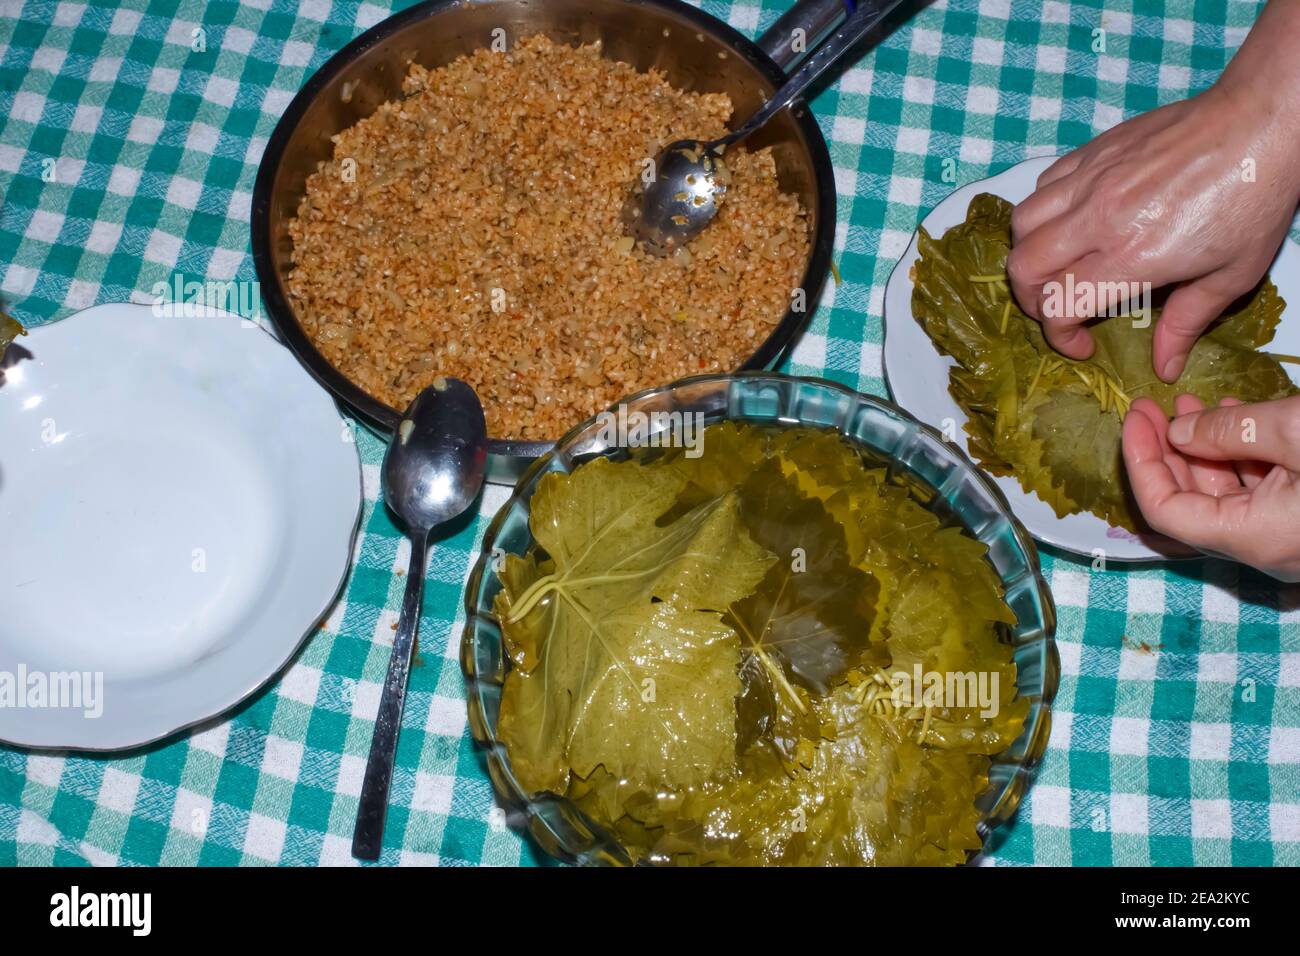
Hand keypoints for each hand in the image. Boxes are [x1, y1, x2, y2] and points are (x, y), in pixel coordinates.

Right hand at [1007, 0, 1299, 381]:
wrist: (1261, 123)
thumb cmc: (1255, 199)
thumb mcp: (1231, 274)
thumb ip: (1187, 322)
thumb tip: (1164, 367)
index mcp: (1132, 256)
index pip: (1058, 305)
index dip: (1058, 335)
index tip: (1082, 342)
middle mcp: (1099, 218)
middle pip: (1023, 267)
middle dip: (1029, 299)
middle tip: (1057, 308)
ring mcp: (1091, 179)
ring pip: (1021, 223)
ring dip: (1029, 252)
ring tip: (1055, 263)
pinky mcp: (1093, 151)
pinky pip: (1042, 184)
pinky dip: (1043, 210)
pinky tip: (1069, 219)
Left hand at [1121, 394, 1299, 580]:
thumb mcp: (1297, 431)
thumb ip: (1230, 431)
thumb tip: (1177, 432)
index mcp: (1252, 537)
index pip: (1164, 510)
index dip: (1141, 460)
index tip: (1135, 417)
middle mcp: (1262, 547)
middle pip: (1190, 502)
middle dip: (1166, 449)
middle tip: (1153, 407)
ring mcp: (1285, 537)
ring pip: (1226, 494)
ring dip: (1204, 446)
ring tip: (1189, 403)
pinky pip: (1259, 492)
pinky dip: (1241, 455)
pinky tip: (1236, 417)